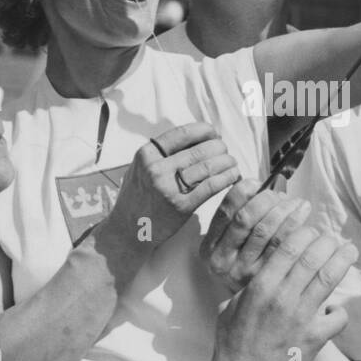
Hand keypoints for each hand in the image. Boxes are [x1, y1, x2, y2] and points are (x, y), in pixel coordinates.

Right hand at [93, 122, 238, 264]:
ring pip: (208, 166)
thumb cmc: (138, 196)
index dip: (205, 130)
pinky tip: (233, 176)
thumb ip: (163, 152)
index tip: (215, 134)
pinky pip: (211, 186)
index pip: (183, 133)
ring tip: (232, 163)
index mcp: (147, 154)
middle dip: (219, 147)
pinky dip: (227, 178)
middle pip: (200, 149)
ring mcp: (168, 188)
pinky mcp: (181, 206)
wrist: (127, 231)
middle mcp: (156, 168)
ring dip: (227, 162)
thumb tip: (198, 136)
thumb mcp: (142, 167)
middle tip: (225, 151)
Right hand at [199, 178, 311, 292]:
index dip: (243, 192)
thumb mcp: (231, 252)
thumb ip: (241, 223)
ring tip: (301, 206)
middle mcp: (223, 262)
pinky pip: (285, 248)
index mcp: (210, 250)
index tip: (258, 182)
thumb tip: (265, 188)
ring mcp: (244, 273)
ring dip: (288, 212)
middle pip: (247, 218)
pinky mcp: (268, 281)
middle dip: (268, 200)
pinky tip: (309, 225)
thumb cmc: (246, 276)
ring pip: (268, 231)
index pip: (226, 212)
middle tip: (284, 196)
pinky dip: (299, 230)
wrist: (251, 325)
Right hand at [209, 224, 357, 360]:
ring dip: (342, 260)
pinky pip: (338, 317)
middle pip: (313, 257)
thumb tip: (264, 268)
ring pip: (329, 279)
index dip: (304, 234)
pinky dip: (340, 311)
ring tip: (350, 251)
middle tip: (334, 238)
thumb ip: (249, 285)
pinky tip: (335, 311)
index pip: (288, 248)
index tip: (311, 231)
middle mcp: (282, 298)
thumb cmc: (232, 341)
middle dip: (327, 242)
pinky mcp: (315, 339)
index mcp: (260, 286)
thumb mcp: (231, 304)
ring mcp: (301, 318)